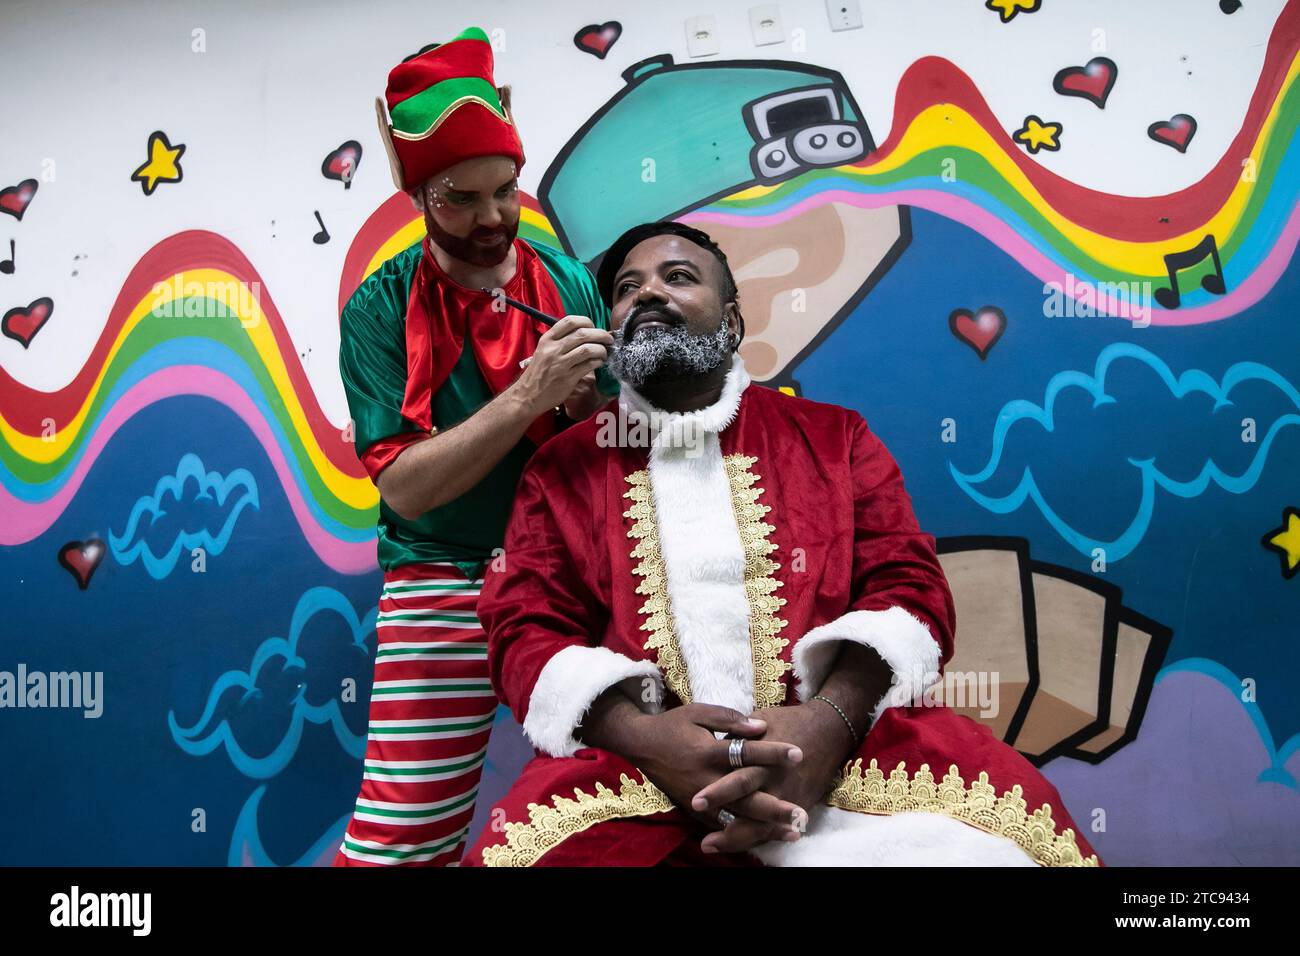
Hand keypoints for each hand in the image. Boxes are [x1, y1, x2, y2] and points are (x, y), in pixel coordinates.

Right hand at [510, 316, 611, 415]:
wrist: (528, 395)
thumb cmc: (539, 372)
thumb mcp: (544, 350)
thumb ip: (561, 341)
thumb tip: (586, 334)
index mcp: (548, 339)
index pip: (570, 321)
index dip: (587, 321)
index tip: (593, 327)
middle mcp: (553, 349)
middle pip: (583, 333)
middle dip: (600, 334)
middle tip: (608, 339)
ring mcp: (560, 363)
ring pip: (588, 349)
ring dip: (601, 350)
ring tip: (604, 353)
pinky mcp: (568, 378)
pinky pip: (589, 365)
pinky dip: (598, 362)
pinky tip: (599, 363)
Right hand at [622, 704, 805, 838]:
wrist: (639, 744)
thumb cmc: (673, 724)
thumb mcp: (699, 712)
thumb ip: (730, 719)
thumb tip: (761, 727)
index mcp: (707, 752)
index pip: (746, 753)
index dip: (773, 753)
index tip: (798, 754)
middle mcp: (704, 780)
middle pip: (745, 796)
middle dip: (774, 807)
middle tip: (801, 813)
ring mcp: (698, 798)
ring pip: (736, 817)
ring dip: (764, 827)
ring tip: (791, 832)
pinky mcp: (693, 808)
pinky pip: (721, 825)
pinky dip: (743, 833)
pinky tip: (764, 838)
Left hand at [692, 702, 853, 853]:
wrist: (828, 731)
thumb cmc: (788, 722)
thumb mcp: (760, 721)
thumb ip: (736, 737)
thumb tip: (713, 748)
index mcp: (765, 758)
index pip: (740, 779)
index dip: (719, 793)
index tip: (695, 802)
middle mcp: (776, 781)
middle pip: (751, 809)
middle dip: (729, 827)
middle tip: (705, 843)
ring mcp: (788, 797)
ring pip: (763, 827)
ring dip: (737, 840)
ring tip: (711, 846)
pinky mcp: (799, 806)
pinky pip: (775, 828)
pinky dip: (756, 837)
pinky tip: (734, 843)